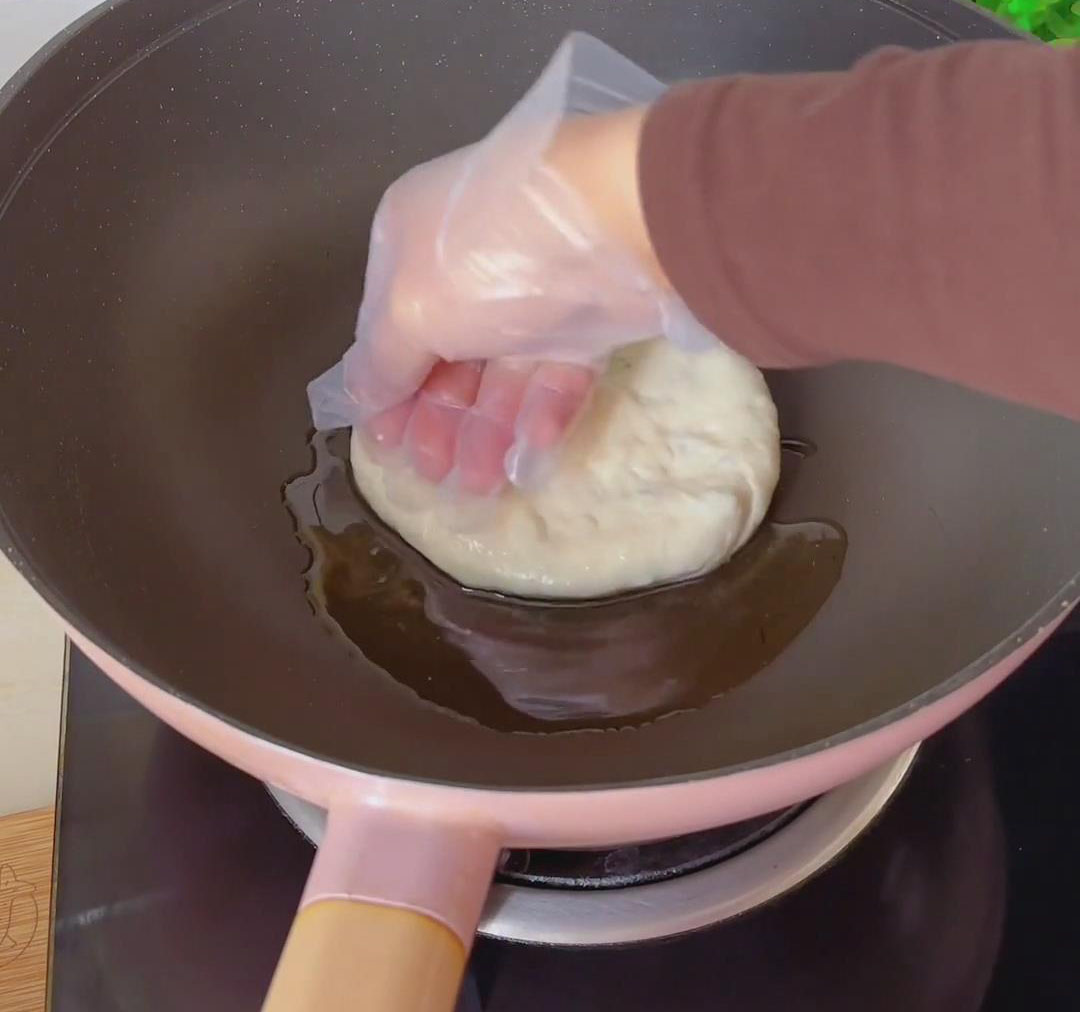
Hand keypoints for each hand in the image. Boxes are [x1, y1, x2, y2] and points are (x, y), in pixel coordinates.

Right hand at [308, 34, 710, 493]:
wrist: (626, 223)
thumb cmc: (491, 260)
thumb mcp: (413, 309)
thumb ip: (382, 360)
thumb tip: (357, 395)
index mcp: (414, 241)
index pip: (388, 323)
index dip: (386, 388)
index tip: (384, 446)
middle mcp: (471, 263)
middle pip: (446, 355)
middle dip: (438, 419)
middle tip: (433, 475)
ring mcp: (534, 291)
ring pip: (502, 372)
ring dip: (487, 431)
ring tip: (478, 486)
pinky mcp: (590, 318)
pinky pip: (558, 373)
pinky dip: (542, 412)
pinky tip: (530, 455)